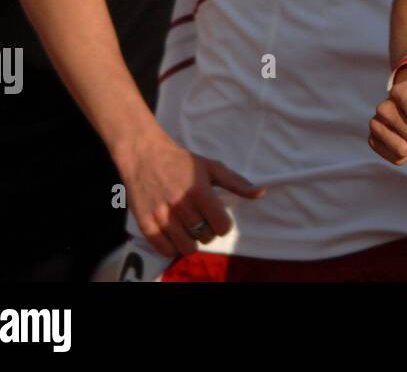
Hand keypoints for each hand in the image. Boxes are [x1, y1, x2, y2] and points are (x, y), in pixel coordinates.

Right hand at [119, 130, 263, 258]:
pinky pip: (165, 250)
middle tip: (201, 220)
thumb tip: (261, 193)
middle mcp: (180, 205)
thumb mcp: (212, 168)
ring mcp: (161, 216)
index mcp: (200, 191)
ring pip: (186, 247)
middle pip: (205, 237)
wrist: (144, 156)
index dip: (223, 225)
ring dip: (191, 241)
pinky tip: (174, 233)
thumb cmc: (181, 162)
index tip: (218, 219)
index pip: (222, 226)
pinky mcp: (145, 223)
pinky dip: (172, 246)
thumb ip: (237, 183)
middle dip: (207, 231)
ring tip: (188, 228)